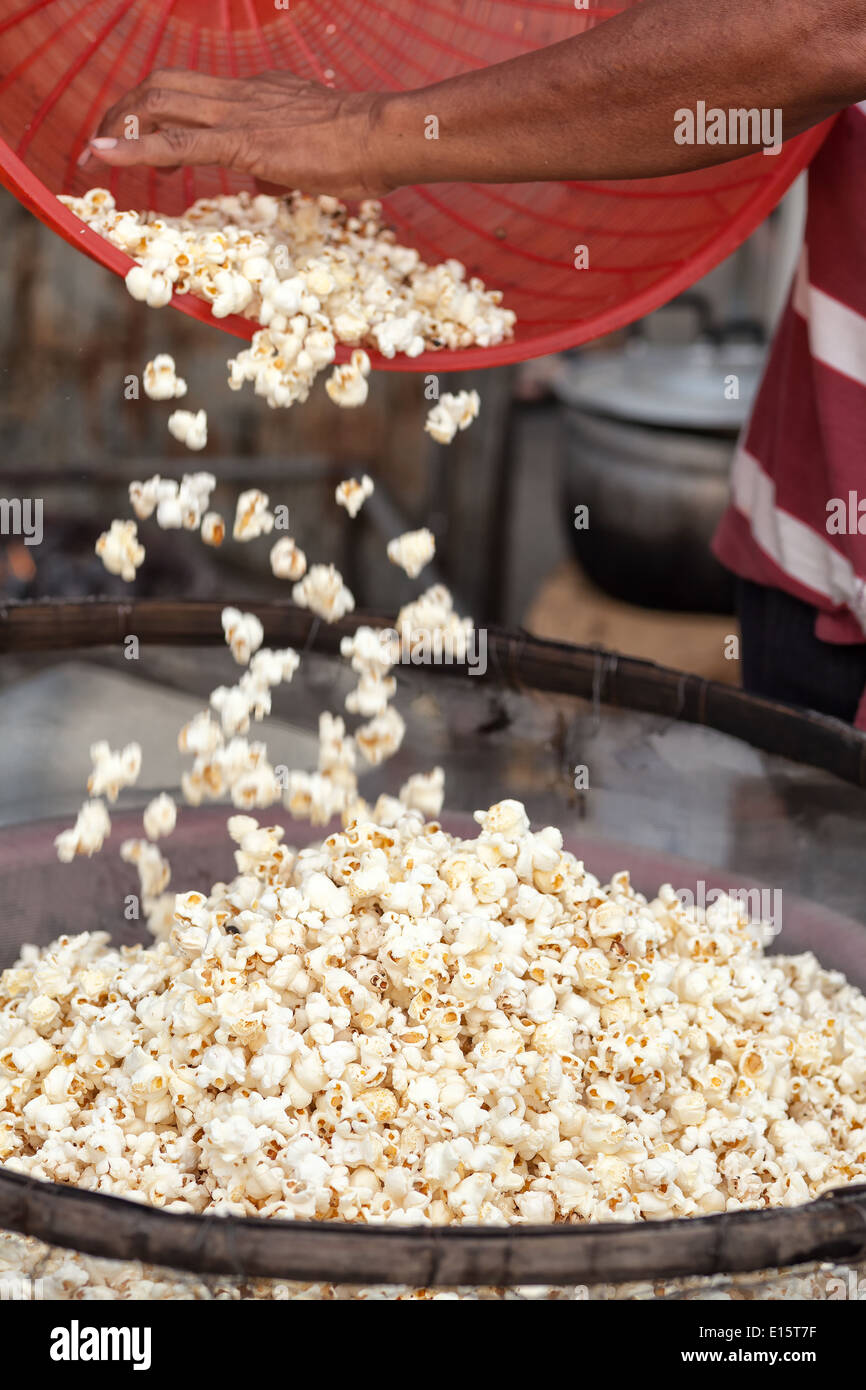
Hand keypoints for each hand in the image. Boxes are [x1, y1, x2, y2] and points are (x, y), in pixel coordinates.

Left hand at [83, 70, 389, 199]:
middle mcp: (240, 93)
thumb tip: (268, 180)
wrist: (382, 138)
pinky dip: (133, 147)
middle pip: (163, 87)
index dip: (157, 110)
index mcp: (256, 94)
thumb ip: (280, 160)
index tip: (139, 138)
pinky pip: (175, 143)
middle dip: (124, 112)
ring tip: (95, 155)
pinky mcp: (241, 142)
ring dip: (120, 126)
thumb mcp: (310, 153)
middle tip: (103, 145)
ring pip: (160, 103)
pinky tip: (104, 154)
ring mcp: (238, 114)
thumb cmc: (361, 151)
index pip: (193, 92)